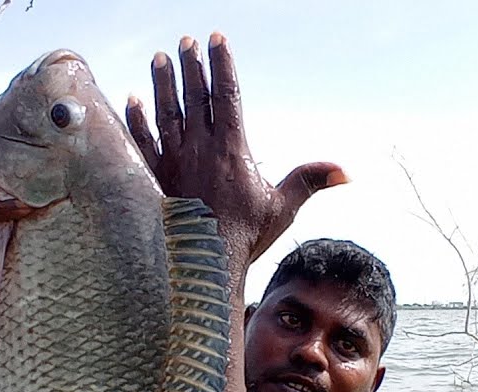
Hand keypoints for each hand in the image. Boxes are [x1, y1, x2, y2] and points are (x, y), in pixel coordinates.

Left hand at [125, 33, 347, 270]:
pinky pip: (141, 142)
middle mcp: (200, 149)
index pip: (226, 95)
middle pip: (194, 96)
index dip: (222, 64)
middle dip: (191, 66)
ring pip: (166, 112)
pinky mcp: (152, 178)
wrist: (205, 265)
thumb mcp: (283, 208)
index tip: (217, 39)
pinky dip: (136, 120)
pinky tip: (131, 100)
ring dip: (162, 83)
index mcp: (232, 149)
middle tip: (186, 42)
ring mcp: (172, 162)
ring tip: (160, 59)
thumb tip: (346, 172)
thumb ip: (310, 181)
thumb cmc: (245, 238)